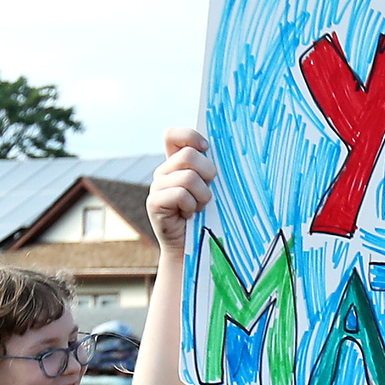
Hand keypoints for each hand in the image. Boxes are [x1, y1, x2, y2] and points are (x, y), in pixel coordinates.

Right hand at [148, 129, 215, 252]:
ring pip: (188, 177)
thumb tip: (229, 152)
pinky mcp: (154, 203)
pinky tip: (189, 216)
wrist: (192, 249)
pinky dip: (191, 206)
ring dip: (202, 195)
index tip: (206, 149)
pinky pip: (181, 194)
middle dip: (207, 173)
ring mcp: (157, 187)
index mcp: (175, 163)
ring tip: (199, 208)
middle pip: (188, 155)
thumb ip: (210, 170)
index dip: (190, 136)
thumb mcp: (210, 189)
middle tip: (208, 192)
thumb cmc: (207, 217)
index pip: (172, 135)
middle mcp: (163, 172)